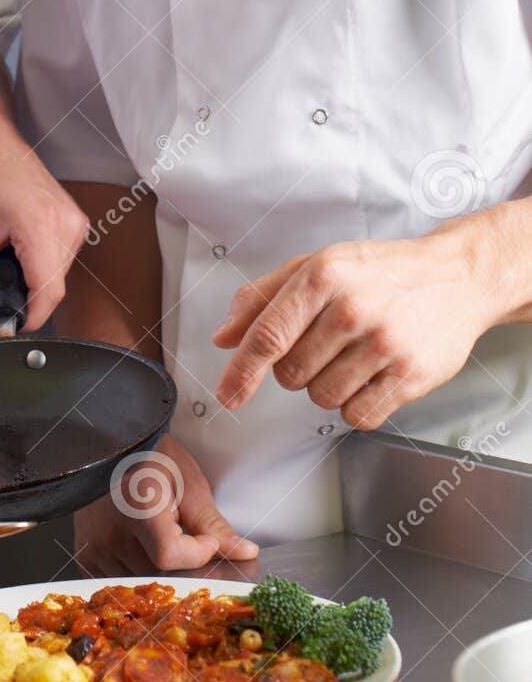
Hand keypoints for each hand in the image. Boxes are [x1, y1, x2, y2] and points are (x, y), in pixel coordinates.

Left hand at [0, 125, 88, 332]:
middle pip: (52, 288)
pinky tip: (16, 247)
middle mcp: (65, 223)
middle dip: (23, 298)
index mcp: (39, 225)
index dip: (27, 319)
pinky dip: (39, 265)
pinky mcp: (75, 220)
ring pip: (58, 276)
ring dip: (31, 280)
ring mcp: (74, 221)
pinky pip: (61, 259)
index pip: (47, 294)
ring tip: (2, 256)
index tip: (5, 327)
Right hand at [74, 434, 258, 575]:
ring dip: (161, 572)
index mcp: (137, 510)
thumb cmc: (153, 459)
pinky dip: (138, 572)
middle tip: (188, 540)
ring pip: (141, 582)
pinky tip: (143, 550)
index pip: (170, 556)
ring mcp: (95, 548)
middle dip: (184, 566)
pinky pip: (120, 581)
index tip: (205, 540)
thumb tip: (246, 554)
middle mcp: (110, 533)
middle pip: (159, 575)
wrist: (112, 447)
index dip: (196, 552)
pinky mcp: (87, 556)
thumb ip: (213, 525)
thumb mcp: (189, 485)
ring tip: (161, 539)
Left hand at [213, 216, 501, 426]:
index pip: (268, 335)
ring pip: (322, 398)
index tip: (228, 396)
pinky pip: (358, 416)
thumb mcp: (317, 265)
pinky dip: (356, 405)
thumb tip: (224, 337)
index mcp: (322, 276)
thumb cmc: (379, 271)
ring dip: (328, 386)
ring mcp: (384, 343)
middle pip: (291, 374)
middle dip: (297, 368)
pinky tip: (372, 376)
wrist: (457, 276)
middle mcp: (352, 309)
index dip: (241, 371)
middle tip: (326, 343)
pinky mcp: (411, 375)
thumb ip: (262, 297)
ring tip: (353, 355)